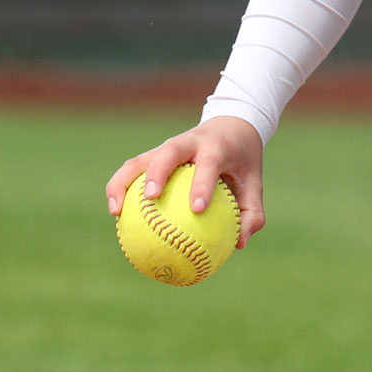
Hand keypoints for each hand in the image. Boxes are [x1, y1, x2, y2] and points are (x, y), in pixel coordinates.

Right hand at [105, 116, 265, 248]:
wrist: (231, 126)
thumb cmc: (242, 161)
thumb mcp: (254, 183)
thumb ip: (251, 213)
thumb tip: (239, 244)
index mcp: (217, 147)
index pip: (208, 163)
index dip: (202, 184)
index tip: (197, 209)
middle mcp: (189, 142)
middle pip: (168, 152)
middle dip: (158, 173)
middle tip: (151, 199)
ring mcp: (167, 146)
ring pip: (139, 159)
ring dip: (124, 181)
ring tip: (116, 212)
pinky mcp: (154, 153)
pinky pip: (132, 170)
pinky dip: (121, 188)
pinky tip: (116, 215)